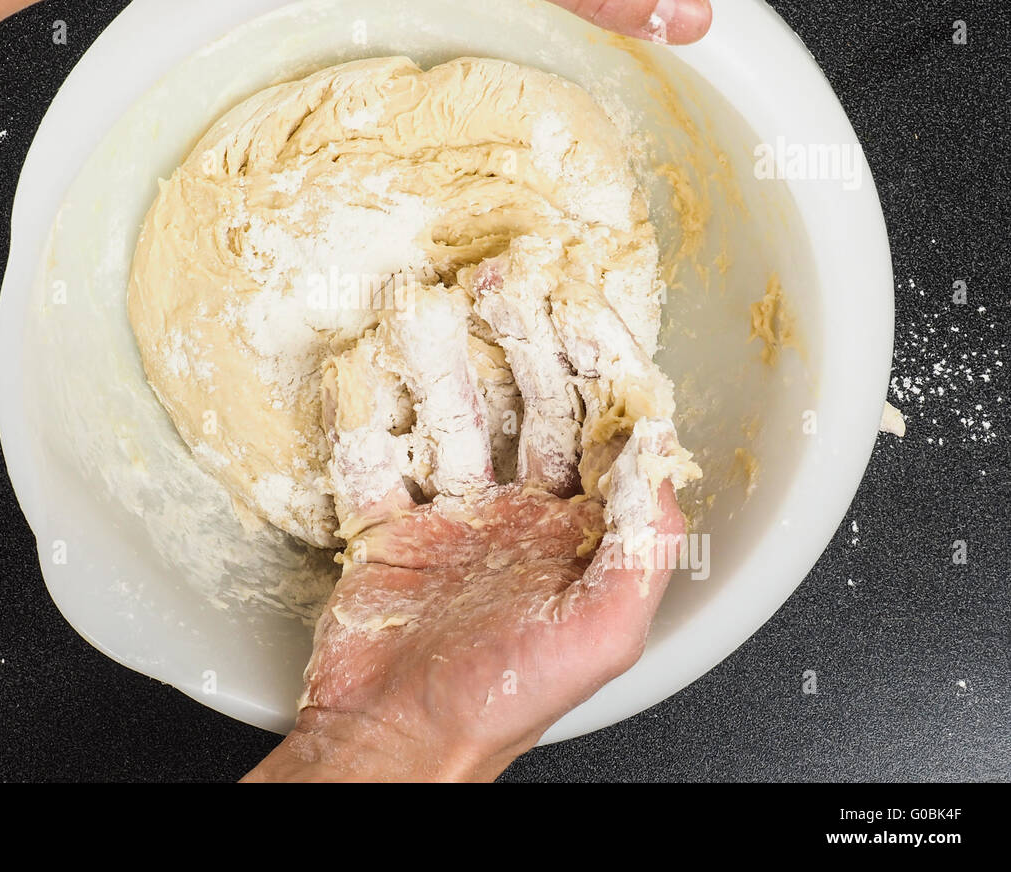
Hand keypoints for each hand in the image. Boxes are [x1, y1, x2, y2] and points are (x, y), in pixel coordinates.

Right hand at [246, 282, 688, 782]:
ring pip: (448, 420)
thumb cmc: (503, 699)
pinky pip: (374, 458)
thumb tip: (658, 450)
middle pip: (524, 409)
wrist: (394, 738)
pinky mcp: (386, 530)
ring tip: (426, 308)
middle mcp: (518, 519)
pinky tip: (363, 367)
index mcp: (576, 537)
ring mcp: (449, 520)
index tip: (577, 306)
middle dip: (517, 343)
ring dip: (438, 363)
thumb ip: (643, 542)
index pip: (594, 427)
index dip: (591, 364)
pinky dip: (363, 413)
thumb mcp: (602, 630)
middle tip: (503, 282)